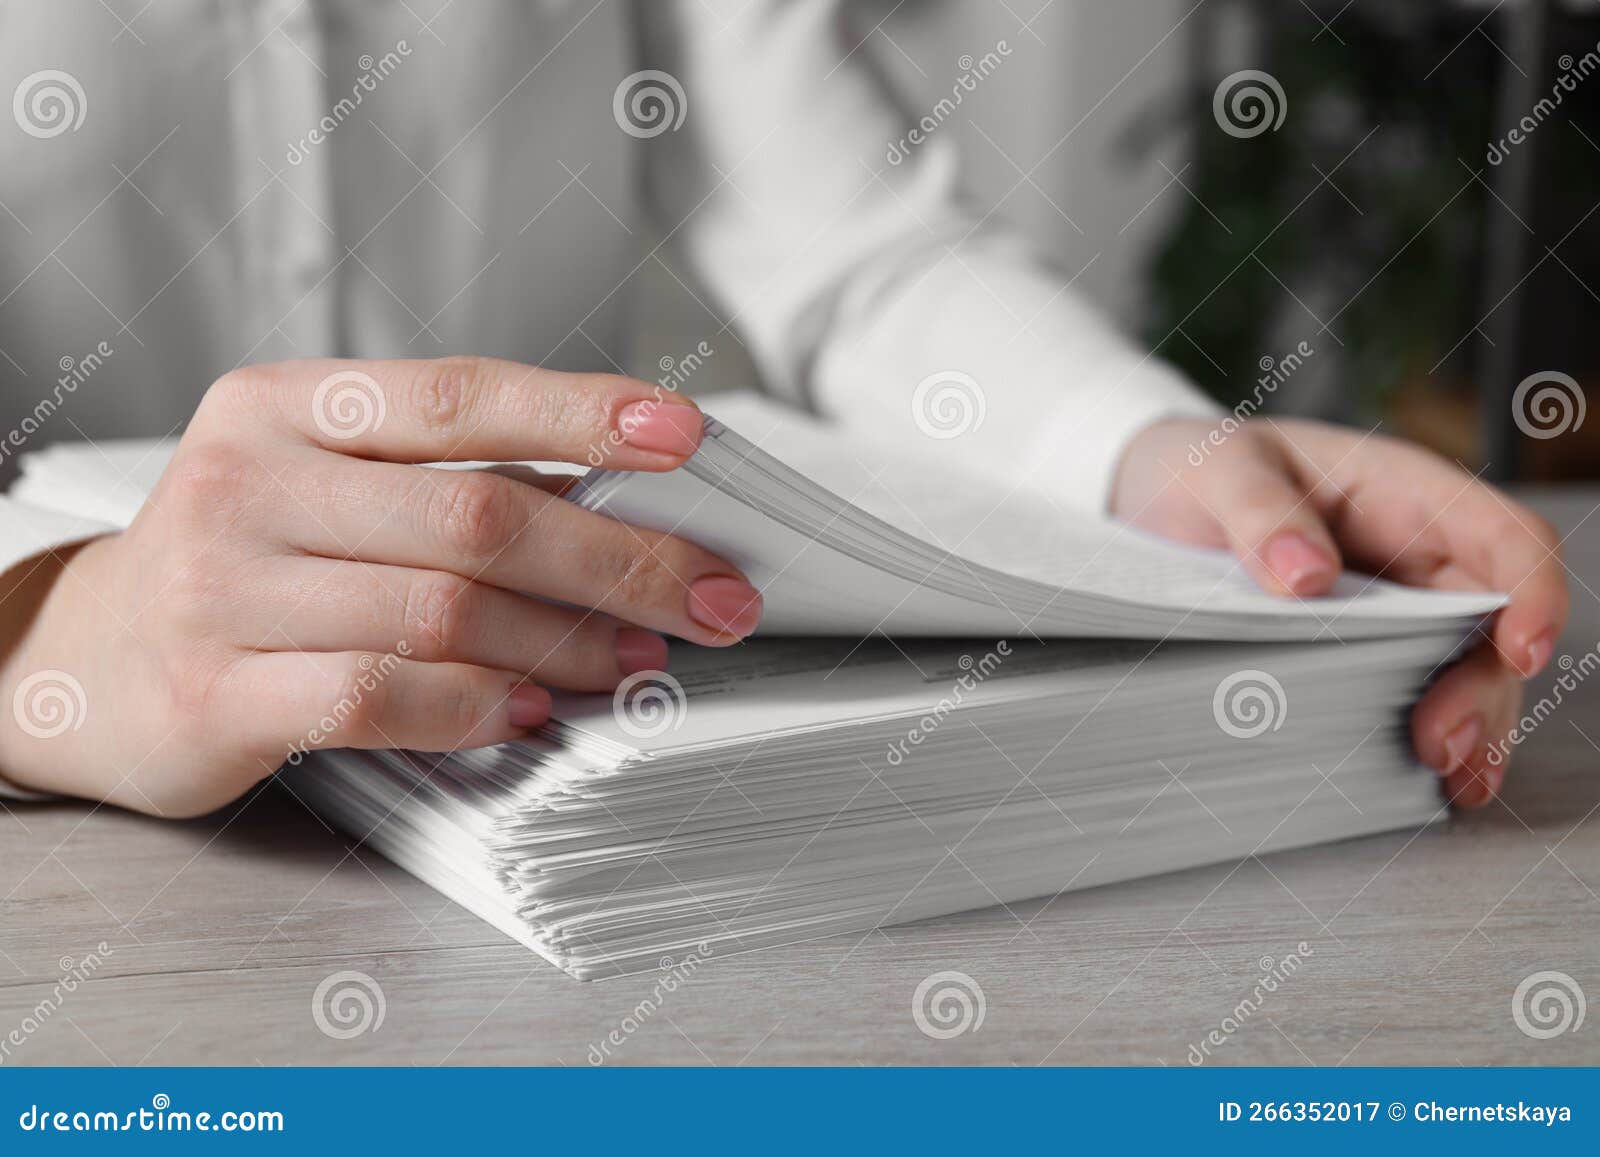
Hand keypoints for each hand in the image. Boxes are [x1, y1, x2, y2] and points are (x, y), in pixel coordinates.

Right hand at [0, 357, 762, 815]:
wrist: (89, 659)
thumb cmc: (248, 563)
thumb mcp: (327, 488)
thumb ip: (452, 486)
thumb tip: (627, 510)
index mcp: (287, 408)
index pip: (462, 395)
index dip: (584, 412)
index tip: (685, 436)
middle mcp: (249, 482)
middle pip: (478, 514)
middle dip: (620, 560)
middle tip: (711, 596)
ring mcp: (224, 587)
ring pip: (443, 610)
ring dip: (567, 643)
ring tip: (637, 661)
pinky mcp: (217, 692)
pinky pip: (378, 696)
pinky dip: (474, 707)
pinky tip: (529, 711)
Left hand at [1110, 416, 1568, 807]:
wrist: (1156, 495)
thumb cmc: (1205, 469)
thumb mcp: (1220, 470)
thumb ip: (1260, 512)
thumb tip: (1307, 574)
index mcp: (1403, 493)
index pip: (1505, 536)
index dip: (1533, 592)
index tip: (1522, 649)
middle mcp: (1418, 556)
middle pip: (1495, 622)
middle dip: (1485, 686)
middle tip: (1440, 742)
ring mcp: (1400, 608)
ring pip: (1468, 670)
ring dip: (1470, 724)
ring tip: (1445, 778)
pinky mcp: (1370, 650)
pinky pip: (1420, 692)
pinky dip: (1434, 737)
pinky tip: (1432, 783)